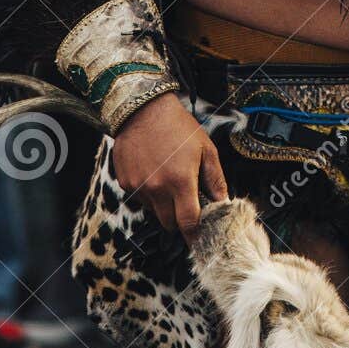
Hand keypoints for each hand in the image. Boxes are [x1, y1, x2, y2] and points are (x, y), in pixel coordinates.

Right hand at [112, 93, 227, 242]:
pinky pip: (140, 199)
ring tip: (169, 179)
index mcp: (180, 181)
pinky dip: (149, 193)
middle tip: (187, 204)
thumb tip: (223, 203)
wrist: (143, 110)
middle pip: (169, 223)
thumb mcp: (206, 149)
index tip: (201, 238)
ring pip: (154, 211)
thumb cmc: (179, 127)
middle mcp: (157, 188)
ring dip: (163, 205)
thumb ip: (215, 179)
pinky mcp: (125, 183)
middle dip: (179, 219)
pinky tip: (154, 172)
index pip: (188, 222)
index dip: (196, 233)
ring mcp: (139, 187)